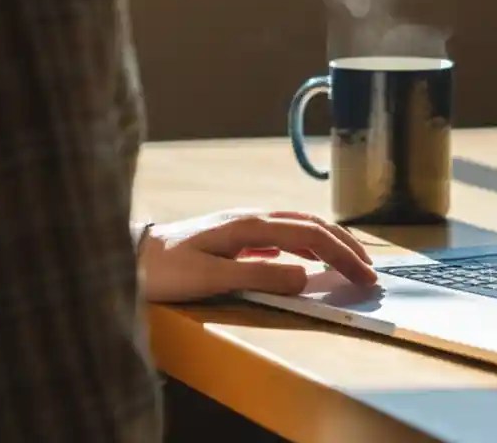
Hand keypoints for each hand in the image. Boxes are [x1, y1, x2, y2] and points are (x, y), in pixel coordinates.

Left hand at [138, 210, 375, 302]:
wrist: (127, 255)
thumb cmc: (165, 270)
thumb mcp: (211, 278)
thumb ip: (260, 277)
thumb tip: (307, 278)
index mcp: (251, 225)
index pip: (312, 237)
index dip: (343, 256)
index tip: (365, 278)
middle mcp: (253, 218)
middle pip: (313, 225)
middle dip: (346, 246)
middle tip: (370, 272)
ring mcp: (245, 223)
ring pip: (301, 224)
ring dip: (330, 242)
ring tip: (350, 261)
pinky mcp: (236, 234)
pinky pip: (285, 233)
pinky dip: (309, 243)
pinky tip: (309, 258)